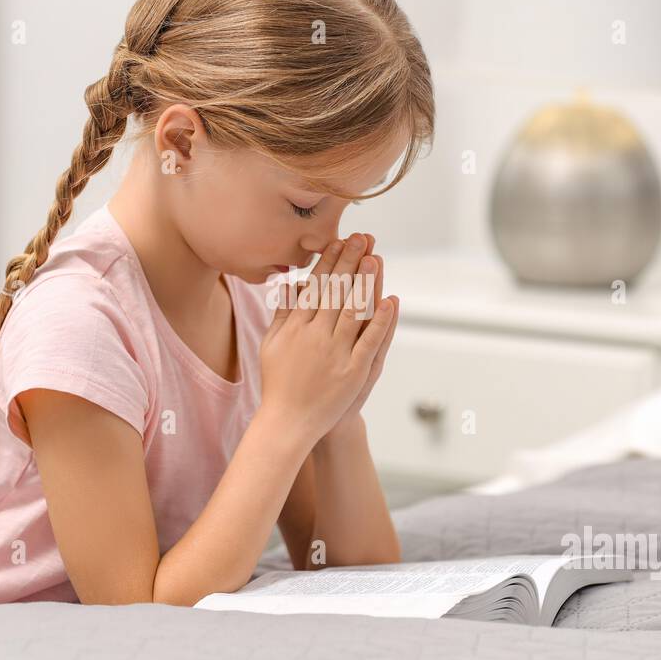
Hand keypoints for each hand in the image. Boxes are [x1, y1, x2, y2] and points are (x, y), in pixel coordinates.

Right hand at [258, 232, 396, 447]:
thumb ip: (282, 314)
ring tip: (375, 258)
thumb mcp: (271, 344)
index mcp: (295, 327)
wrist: (288, 422)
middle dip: (350, 262)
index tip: (339, 240)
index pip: (316, 286)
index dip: (329, 262)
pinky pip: (369, 342)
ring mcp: (335, 354)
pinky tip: (389, 301)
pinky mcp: (352, 372)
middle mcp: (315, 336)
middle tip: (362, 238)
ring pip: (353, 311)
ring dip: (365, 283)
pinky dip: (380, 321)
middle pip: (336, 292)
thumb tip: (291, 284)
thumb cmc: (278, 382)